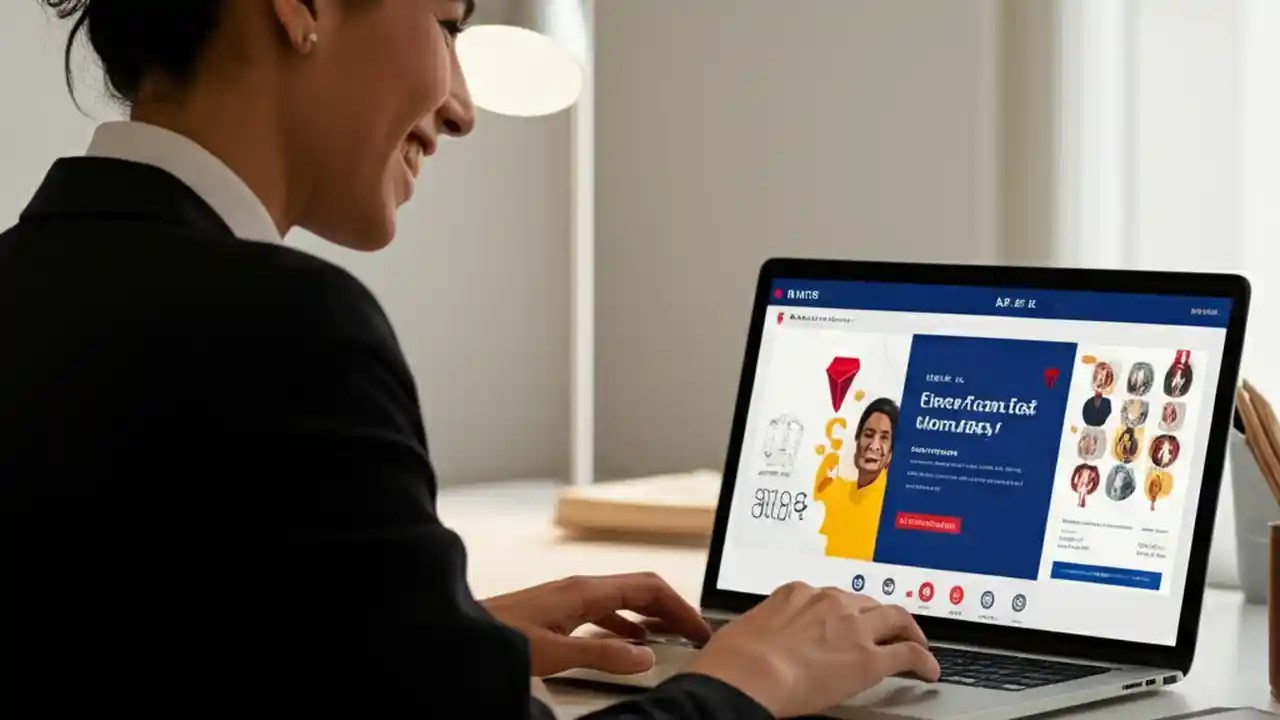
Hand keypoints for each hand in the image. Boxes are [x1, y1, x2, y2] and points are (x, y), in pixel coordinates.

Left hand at [481, 572, 711, 676]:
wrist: (459, 631)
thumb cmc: (498, 635)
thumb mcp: (554, 653)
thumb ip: (602, 655)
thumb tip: (646, 656)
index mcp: (586, 590)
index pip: (648, 588)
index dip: (680, 607)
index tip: (700, 629)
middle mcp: (581, 588)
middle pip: (640, 590)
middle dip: (671, 609)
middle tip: (695, 635)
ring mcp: (570, 598)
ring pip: (624, 601)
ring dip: (651, 618)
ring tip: (671, 640)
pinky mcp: (559, 611)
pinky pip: (606, 613)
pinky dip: (627, 626)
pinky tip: (629, 645)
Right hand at [684, 581, 938, 717]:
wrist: (748, 673)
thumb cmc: (736, 656)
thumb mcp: (747, 627)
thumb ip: (765, 627)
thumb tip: (755, 640)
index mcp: (799, 594)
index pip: (831, 597)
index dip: (844, 610)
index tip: (846, 619)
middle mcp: (831, 603)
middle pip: (868, 603)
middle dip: (879, 615)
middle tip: (887, 627)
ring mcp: (853, 629)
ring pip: (896, 619)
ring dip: (909, 630)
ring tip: (916, 643)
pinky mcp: (869, 659)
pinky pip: (907, 655)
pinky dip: (923, 661)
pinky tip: (929, 670)